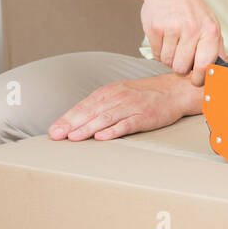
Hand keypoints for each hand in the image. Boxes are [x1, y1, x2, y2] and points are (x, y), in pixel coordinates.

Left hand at [48, 73, 201, 141]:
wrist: (174, 91)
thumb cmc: (144, 95)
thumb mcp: (120, 94)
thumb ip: (101, 106)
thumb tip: (76, 122)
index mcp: (109, 92)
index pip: (83, 105)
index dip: (67, 118)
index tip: (53, 130)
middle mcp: (118, 97)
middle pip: (91, 112)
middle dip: (71, 124)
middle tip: (56, 136)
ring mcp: (131, 107)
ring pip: (105, 118)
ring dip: (88, 128)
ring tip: (74, 137)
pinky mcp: (145, 116)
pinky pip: (127, 124)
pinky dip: (113, 131)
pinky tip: (102, 137)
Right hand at [140, 0, 224, 85]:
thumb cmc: (190, 8)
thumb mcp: (210, 23)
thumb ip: (215, 47)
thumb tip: (220, 72)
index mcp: (210, 31)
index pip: (206, 66)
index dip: (199, 78)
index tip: (196, 80)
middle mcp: (192, 29)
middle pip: (182, 68)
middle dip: (180, 67)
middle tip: (182, 55)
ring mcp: (172, 29)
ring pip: (168, 62)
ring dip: (169, 58)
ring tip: (174, 42)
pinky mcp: (155, 28)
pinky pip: (156, 54)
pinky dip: (159, 50)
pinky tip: (164, 36)